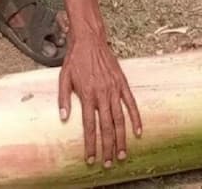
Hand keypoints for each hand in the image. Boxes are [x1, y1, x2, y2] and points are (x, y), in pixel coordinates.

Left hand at [58, 36, 141, 167]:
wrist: (90, 39)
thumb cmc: (75, 59)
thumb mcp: (63, 78)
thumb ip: (64, 99)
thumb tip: (63, 118)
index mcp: (87, 95)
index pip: (89, 126)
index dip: (91, 144)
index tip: (91, 158)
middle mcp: (102, 94)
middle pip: (106, 127)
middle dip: (107, 147)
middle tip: (107, 163)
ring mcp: (114, 89)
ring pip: (120, 119)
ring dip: (121, 138)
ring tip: (121, 154)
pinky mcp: (122, 83)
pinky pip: (131, 104)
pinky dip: (136, 119)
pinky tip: (138, 132)